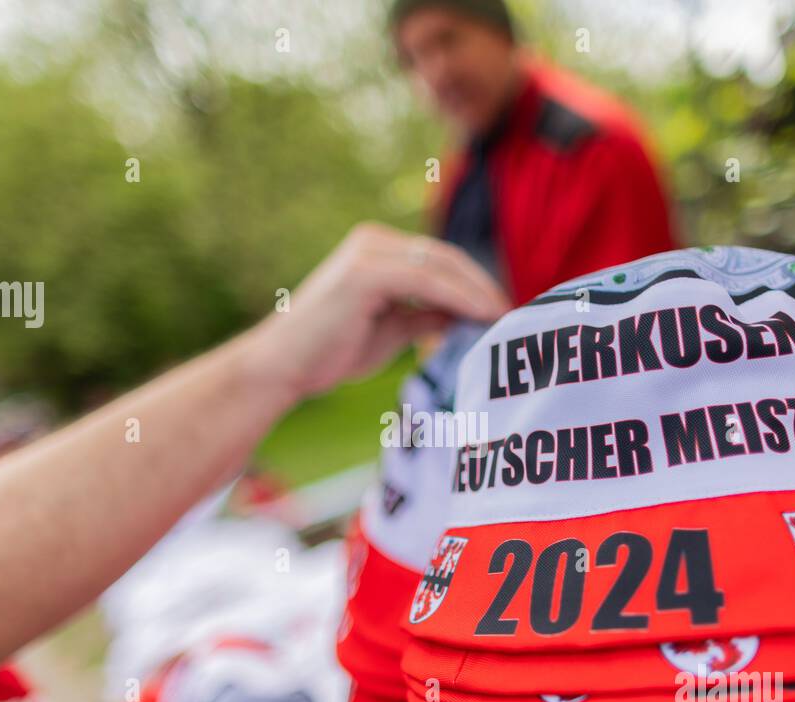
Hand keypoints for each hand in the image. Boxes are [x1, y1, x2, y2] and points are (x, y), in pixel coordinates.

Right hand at [247, 222, 509, 397]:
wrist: (281, 368)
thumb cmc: (328, 353)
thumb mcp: (391, 330)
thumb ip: (426, 315)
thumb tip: (465, 313)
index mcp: (375, 249)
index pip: (439, 259)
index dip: (475, 281)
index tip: (502, 308)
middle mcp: (372, 241)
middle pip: (446, 257)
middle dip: (483, 283)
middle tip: (513, 311)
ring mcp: (367, 252)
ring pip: (440, 265)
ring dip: (478, 290)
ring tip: (503, 317)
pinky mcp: (365, 272)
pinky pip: (426, 281)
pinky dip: (459, 297)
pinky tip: (482, 315)